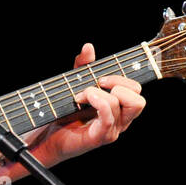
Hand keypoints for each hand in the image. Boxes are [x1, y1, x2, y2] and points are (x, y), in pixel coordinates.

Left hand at [32, 43, 144, 162]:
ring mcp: (112, 130)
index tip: (100, 78)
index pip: (136, 90)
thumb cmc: (62, 113)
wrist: (46, 136)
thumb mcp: (74, 84)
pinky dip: (97, 101)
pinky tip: (82, 99)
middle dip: (118, 84)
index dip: (121, 79)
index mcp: (119, 108)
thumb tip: (88, 47)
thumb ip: (83, 66)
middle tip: (96, 85)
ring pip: (123, 104)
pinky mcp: (100, 137)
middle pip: (139, 99)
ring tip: (80, 96)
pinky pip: (109, 116)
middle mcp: (120, 121)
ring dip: (98, 92)